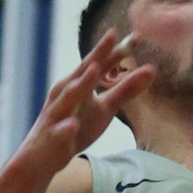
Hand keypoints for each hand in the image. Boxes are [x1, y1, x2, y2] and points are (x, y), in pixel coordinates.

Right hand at [12, 29, 156, 175]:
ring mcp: (57, 114)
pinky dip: (65, 128)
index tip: (137, 35)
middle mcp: (65, 93)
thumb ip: (125, 89)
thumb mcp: (105, 108)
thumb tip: (151, 69)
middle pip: (83, 72)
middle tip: (112, 36)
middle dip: (97, 55)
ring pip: (68, 98)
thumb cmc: (74, 126)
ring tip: (94, 69)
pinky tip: (73, 125)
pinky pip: (60, 132)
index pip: (100, 63)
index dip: (117, 50)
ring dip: (81, 84)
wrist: (41, 157)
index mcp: (78, 84)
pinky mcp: (52, 137)